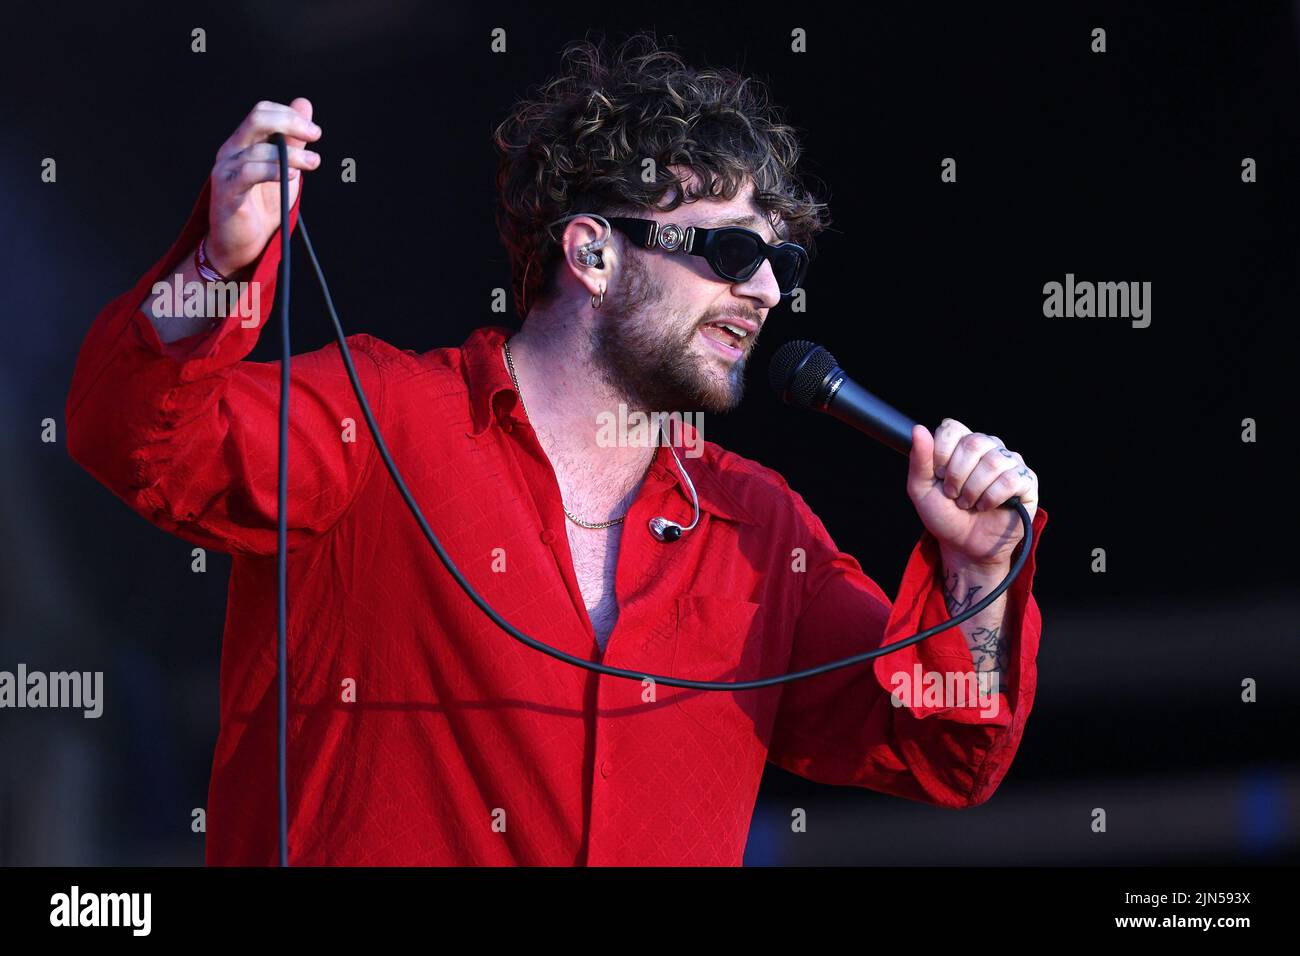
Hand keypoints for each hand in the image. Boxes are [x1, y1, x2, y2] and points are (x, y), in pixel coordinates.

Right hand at [205, 98, 321, 275]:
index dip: (289, 115)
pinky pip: (248, 173)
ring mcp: (225, 170)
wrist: (240, 245)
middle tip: (315, 135)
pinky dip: (272, 170)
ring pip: (258, 149)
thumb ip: (292, 140)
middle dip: (290, 122)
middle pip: (257, 119)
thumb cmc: (260, 207)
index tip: (314, 131)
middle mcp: (231, 151)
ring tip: (313, 163)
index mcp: (243, 143)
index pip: (262, 113)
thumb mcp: (284, 169)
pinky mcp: (226, 191)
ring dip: (292, 154)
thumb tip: (303, 104)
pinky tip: (291, 174)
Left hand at [906, 418, 1039, 567]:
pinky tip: (986, 506)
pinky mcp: (1026, 481)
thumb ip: (919, 460)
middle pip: (974, 443)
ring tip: (969, 503)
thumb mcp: (921, 490)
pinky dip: (992, 497)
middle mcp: (989, 448)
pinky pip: (1011, 479)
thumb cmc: (944, 515)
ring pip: (993, 461)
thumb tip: (918, 429)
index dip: (942, 452)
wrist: (964, 545)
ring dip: (974, 489)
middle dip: (957, 475)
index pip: (953, 428)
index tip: (938, 476)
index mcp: (963, 444)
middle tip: (953, 494)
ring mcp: (1010, 463)